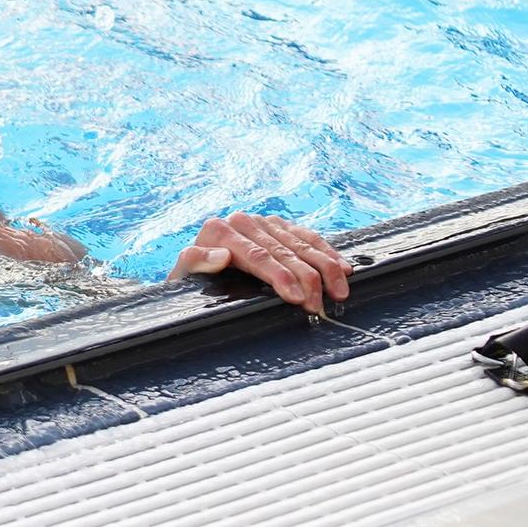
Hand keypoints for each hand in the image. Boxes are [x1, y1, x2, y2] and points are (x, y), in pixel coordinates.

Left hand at [168, 212, 351, 313]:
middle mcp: (242, 221)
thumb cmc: (193, 279)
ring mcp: (262, 221)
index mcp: (218, 231)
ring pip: (300, 244)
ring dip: (325, 268)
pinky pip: (307, 237)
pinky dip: (327, 253)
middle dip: (306, 279)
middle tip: (319, 305)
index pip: (257, 255)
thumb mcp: (184, 275)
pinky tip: (342, 268)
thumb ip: (194, 262)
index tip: (297, 298)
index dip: (280, 276)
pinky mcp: (278, 225)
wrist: (196, 269)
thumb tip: (220, 256)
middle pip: (282, 251)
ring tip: (339, 292)